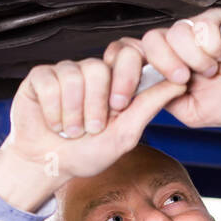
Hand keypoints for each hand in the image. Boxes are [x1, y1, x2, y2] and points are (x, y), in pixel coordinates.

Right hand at [0, 58, 186, 211]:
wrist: (49, 166)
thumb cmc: (86, 154)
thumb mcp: (125, 135)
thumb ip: (149, 106)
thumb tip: (179, 83)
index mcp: (115, 82)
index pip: (128, 54)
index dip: (126, 76)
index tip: (120, 106)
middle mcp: (91, 72)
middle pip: (99, 68)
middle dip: (96, 105)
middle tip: (92, 129)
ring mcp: (65, 72)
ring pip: (74, 75)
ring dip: (73, 113)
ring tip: (72, 130)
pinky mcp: (41, 77)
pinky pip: (50, 82)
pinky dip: (53, 110)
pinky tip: (54, 123)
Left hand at [102, 8, 220, 135]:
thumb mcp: (189, 113)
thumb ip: (162, 101)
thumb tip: (138, 93)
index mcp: (165, 67)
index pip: (131, 55)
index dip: (124, 72)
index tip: (125, 97)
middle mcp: (176, 47)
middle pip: (149, 41)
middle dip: (163, 65)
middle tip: (183, 79)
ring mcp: (194, 32)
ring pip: (175, 33)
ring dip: (193, 58)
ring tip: (211, 70)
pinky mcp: (215, 20)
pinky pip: (201, 26)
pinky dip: (211, 46)